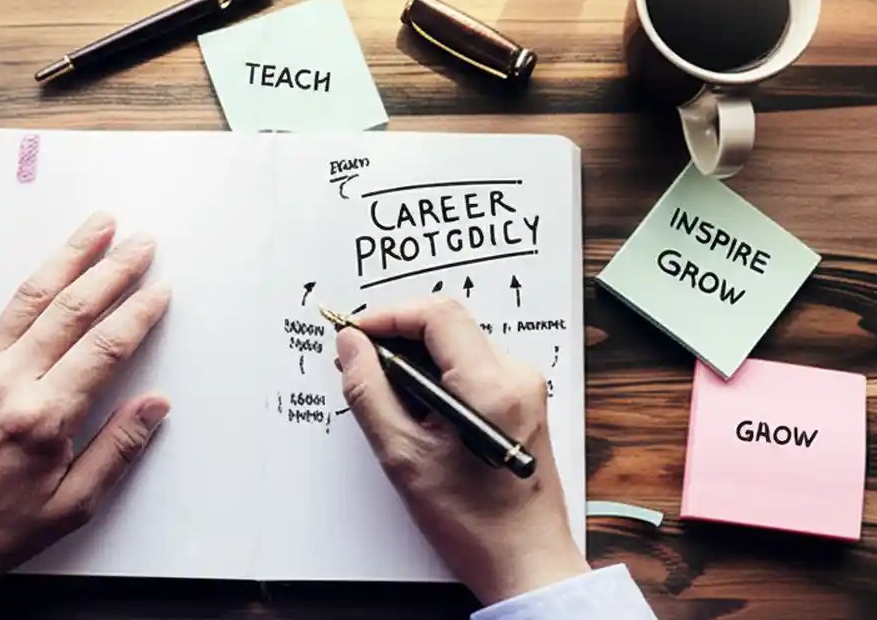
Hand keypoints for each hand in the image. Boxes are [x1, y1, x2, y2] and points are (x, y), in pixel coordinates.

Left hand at [0, 212, 171, 612]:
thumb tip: (156, 404)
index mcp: (44, 418)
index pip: (105, 349)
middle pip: (71, 310)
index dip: (139, 314)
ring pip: (25, 297)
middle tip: (141, 242)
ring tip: (95, 225)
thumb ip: (118, 450)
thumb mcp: (72, 506)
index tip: (162, 289)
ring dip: (64, 256)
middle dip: (112, 270)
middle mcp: (7, 382)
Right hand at [335, 298, 588, 604]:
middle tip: (360, 365)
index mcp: (492, 386)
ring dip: (416, 359)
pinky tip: (417, 412)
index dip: (387, 315)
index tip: (354, 334)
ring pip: (457, 345)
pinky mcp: (522, 401)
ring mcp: (524, 388)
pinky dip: (437, 376)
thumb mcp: (404, 457)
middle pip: (447, 325)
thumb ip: (370, 393)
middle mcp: (516, 376)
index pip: (436, 315)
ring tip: (387, 398)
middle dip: (397, 337)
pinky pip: (471, 367)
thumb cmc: (476, 524)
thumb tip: (351, 347)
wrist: (526, 561)